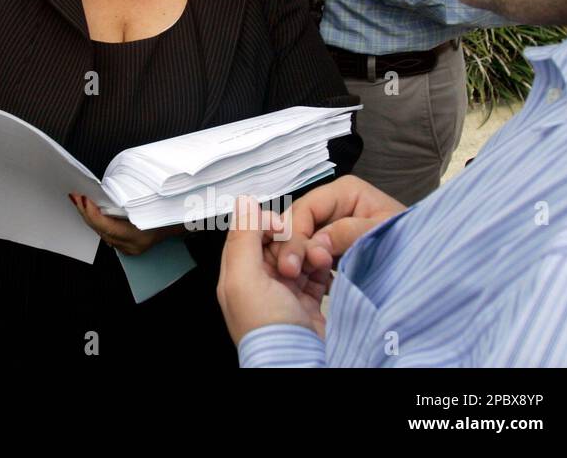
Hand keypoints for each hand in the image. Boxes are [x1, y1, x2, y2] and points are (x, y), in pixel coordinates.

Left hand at [70, 193, 182, 255]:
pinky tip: (90, 211)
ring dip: (90, 217)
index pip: (106, 226)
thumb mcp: (155, 201)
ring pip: (102, 233)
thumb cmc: (173, 209)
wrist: (185, 222)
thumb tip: (109, 192)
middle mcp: (132, 246)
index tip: (82, 198)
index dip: (91, 212)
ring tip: (79, 201)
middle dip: (86, 212)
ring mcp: (130, 249)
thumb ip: (135, 199)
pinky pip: (107, 235)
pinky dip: (98, 222)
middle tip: (75, 196)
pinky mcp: (129, 248)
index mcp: (138, 236)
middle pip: (100, 230)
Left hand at [218, 197, 330, 345]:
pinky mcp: (307, 302)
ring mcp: (284, 293)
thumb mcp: (246, 278)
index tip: (282, 226)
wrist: (300, 363)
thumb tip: (242, 203)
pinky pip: (315, 274)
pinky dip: (323, 268)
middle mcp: (259, 283)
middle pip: (275, 243)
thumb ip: (244, 239)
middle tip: (305, 251)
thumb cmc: (267, 328)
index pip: (248, 235)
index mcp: (237, 275)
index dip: (265, 224)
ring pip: (298, 256)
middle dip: (294, 241)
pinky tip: (328, 269)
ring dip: (312, 253)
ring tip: (321, 260)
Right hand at [268, 174, 405, 281]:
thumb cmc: (413, 238)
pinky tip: (306, 283)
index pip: (306, 209)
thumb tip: (315, 246)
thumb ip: (349, 234)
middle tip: (289, 273)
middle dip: (292, 248)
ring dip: (297, 259)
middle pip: (298, 223)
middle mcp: (333, 204)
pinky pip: (311, 253)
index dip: (294, 234)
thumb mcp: (382, 232)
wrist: (433, 256)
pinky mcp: (333, 244)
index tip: (292, 263)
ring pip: (301, 239)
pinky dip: (307, 268)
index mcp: (344, 191)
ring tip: (296, 280)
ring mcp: (331, 224)